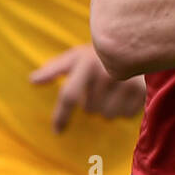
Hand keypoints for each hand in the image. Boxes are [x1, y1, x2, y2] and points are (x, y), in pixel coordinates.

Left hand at [30, 44, 145, 132]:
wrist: (134, 42)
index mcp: (87, 62)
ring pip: (107, 115)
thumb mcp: (76, 56)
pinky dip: (123, 109)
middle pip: (90, 109)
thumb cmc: (98, 54)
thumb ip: (54, 69)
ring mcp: (127, 82)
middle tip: (98, 87)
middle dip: (90, 102)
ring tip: (113, 90)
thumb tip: (32, 80)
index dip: (61, 116)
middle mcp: (107, 72)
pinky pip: (125, 115)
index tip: (56, 132)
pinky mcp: (142, 91)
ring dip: (106, 108)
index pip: (69, 96)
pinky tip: (125, 93)